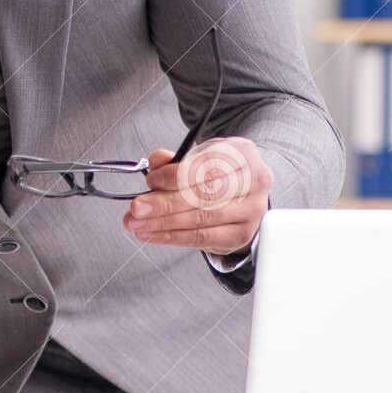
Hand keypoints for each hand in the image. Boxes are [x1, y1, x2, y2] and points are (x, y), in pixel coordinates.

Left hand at [122, 137, 272, 255]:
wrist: (243, 192)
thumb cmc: (218, 170)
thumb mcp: (199, 155)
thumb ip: (175, 159)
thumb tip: (156, 164)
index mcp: (242, 153)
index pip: (208, 165)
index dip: (176, 175)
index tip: (151, 180)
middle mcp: (254, 182)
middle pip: (204, 196)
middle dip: (165, 204)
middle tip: (138, 208)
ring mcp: (251, 211)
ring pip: (202, 220)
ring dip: (163, 224)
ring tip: (138, 223)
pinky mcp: (241, 235)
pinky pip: (203, 239)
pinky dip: (173, 237)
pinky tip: (153, 234)